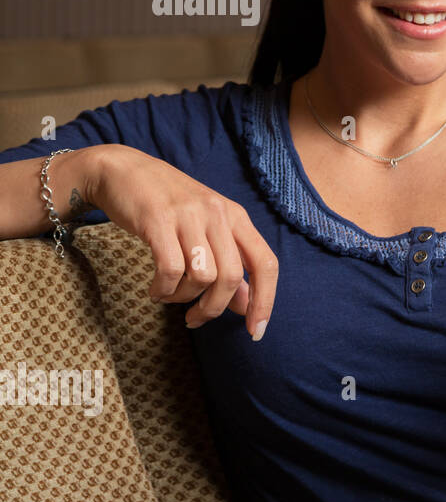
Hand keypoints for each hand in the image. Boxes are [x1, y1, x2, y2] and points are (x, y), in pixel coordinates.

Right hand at [87, 144, 277, 338]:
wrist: (122, 170)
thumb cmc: (168, 207)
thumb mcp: (206, 230)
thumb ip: (229, 265)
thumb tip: (246, 307)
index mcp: (236, 217)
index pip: (266, 263)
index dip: (265, 301)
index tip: (256, 331)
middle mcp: (218, 214)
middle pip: (232, 276)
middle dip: (214, 308)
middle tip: (194, 319)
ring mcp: (189, 215)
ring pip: (203, 276)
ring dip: (184, 298)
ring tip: (169, 296)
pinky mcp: (158, 220)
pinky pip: (171, 269)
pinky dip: (164, 290)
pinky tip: (156, 290)